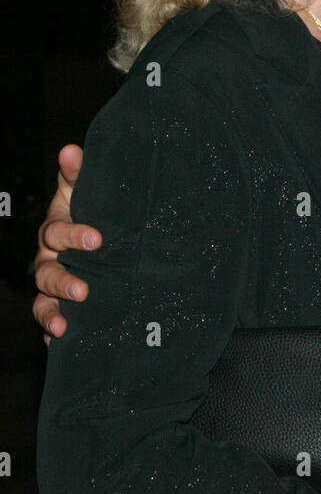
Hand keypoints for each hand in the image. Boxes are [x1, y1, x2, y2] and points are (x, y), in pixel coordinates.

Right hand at [33, 144, 98, 343]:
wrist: (103, 241)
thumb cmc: (91, 213)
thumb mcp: (85, 193)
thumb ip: (78, 174)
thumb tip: (71, 149)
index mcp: (55, 232)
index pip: (56, 232)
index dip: (73, 235)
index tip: (96, 239)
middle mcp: (49, 261)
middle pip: (46, 273)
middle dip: (62, 282)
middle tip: (83, 290)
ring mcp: (53, 287)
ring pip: (44, 302)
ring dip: (51, 313)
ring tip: (63, 326)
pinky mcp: (62, 308)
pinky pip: (51, 325)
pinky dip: (54, 335)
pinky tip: (60, 344)